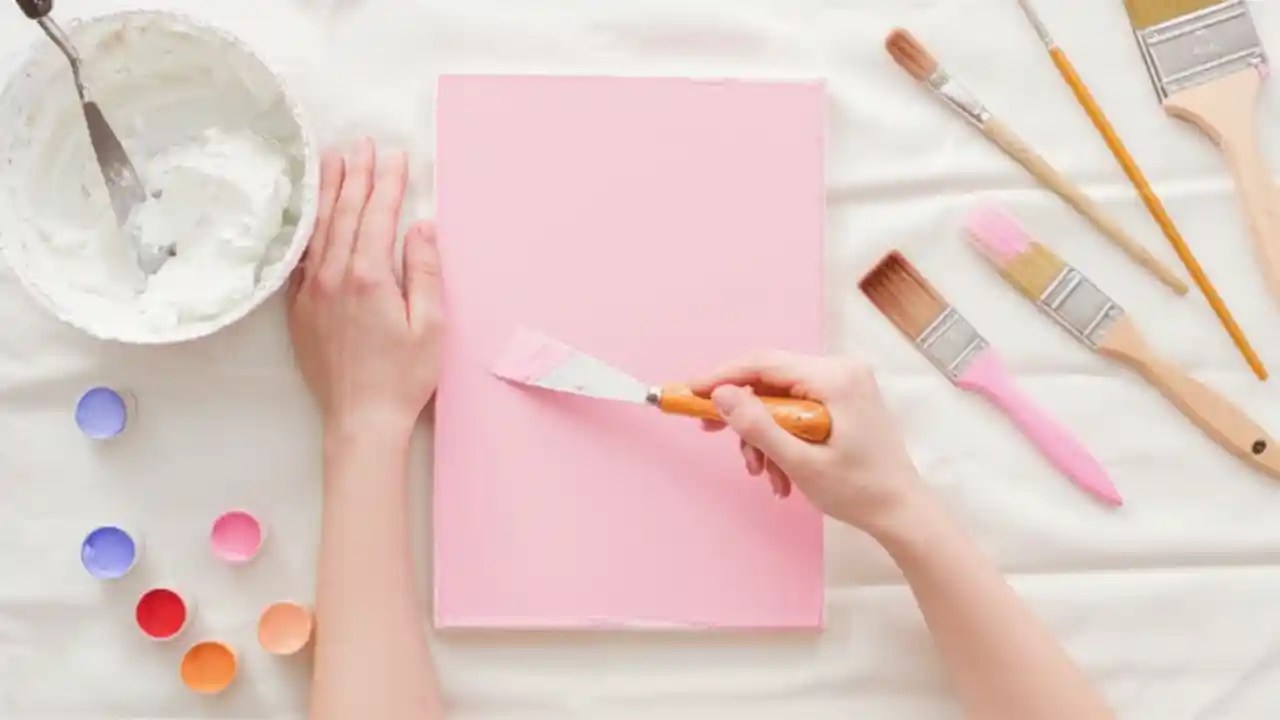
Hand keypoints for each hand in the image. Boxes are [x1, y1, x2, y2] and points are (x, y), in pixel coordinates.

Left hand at [287, 139, 442, 435]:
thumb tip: (421, 227)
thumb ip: (425, 271)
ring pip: (318, 229)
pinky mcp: (299, 310)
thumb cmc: (403, 378)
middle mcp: (334, 277)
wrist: (361, 421)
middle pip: (344, 213)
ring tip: (334, 160)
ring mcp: (311, 293)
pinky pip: (301, 257)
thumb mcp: (431, 325)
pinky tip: (311, 214)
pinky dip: (307, 227)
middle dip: (355, 175)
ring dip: (328, 191)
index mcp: (369, 277)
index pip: (378, 215)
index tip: (396, 156)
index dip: (388, 183)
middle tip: (362, 144)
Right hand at [692, 351, 925, 534]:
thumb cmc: (858, 491)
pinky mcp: (844, 398)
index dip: (722, 376)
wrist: (902, 512)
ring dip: (765, 436)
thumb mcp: (800, 462)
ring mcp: (845, 383)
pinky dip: (783, 438)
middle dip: (744, 415)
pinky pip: (798, 409)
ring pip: (781, 397)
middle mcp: (841, 370)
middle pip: (770, 379)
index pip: (764, 363)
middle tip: (712, 435)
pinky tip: (783, 473)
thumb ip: (758, 426)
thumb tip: (721, 394)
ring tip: (765, 475)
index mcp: (835, 377)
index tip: (690, 392)